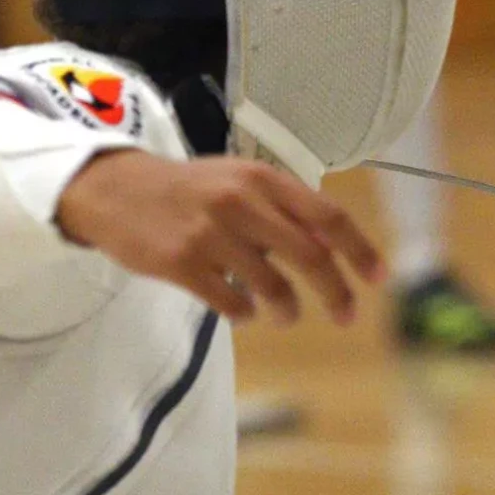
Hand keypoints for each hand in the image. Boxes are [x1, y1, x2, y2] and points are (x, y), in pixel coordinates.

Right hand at [56, 149, 385, 324]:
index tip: (378, 277)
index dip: (359, 249)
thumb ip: (283, 208)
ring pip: (271, 285)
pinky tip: (244, 312)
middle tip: (347, 315)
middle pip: (309, 255)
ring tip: (287, 315)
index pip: (328, 216)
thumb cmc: (191, 189)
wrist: (116, 190)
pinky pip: (231, 302)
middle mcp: (243, 202)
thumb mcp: (240, 181)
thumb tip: (331, 245)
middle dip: (336, 292)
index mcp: (264, 179)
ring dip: (288, 308)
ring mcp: (210, 233)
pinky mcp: (181, 263)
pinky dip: (245, 313)